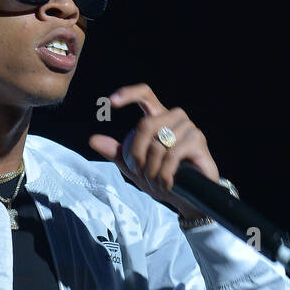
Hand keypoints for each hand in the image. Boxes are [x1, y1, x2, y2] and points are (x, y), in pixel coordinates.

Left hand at [88, 83, 219, 221]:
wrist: (190, 196)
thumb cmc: (163, 178)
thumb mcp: (136, 167)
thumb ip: (116, 153)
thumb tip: (92, 140)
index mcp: (158, 117)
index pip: (145, 94)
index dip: (129, 93)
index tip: (112, 102)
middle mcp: (174, 117)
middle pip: (145, 125)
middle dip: (137, 154)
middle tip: (140, 174)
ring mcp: (188, 127)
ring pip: (158, 144)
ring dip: (152, 170)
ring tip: (156, 183)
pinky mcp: (198, 140)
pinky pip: (171, 156)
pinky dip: (164, 174)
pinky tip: (166, 184)